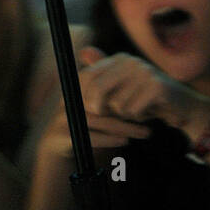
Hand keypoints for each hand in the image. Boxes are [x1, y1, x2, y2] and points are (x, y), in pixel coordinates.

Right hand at [37, 47, 151, 159]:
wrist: (60, 144)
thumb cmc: (88, 118)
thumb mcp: (98, 101)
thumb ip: (109, 83)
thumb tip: (133, 65)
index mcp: (77, 86)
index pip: (101, 83)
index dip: (123, 91)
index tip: (145, 99)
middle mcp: (67, 99)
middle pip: (102, 103)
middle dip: (127, 110)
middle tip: (149, 117)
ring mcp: (61, 118)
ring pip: (98, 121)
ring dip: (123, 127)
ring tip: (143, 131)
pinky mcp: (60, 137)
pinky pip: (89, 137)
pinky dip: (109, 139)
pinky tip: (125, 140)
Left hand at [77, 51, 208, 138]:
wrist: (182, 105)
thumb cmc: (146, 97)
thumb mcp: (122, 85)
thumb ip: (103, 71)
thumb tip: (84, 51)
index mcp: (121, 58)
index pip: (88, 77)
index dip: (84, 98)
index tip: (91, 110)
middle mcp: (132, 61)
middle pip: (99, 90)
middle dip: (100, 108)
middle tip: (110, 114)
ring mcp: (145, 72)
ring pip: (117, 105)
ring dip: (125, 115)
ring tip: (138, 108)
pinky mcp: (156, 86)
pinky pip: (132, 110)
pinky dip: (138, 117)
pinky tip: (148, 111)